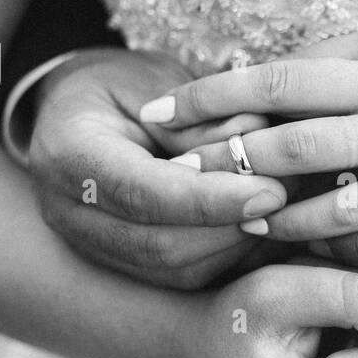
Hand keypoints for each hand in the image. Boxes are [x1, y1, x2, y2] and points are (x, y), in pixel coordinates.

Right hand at [27, 49, 288, 288]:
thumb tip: (253, 157)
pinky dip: (231, 258)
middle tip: (290, 203)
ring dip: (238, 246)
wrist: (78, 112)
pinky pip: (182, 278)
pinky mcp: (119, 264)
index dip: (210, 200)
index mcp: (67, 153)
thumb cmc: (123, 84)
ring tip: (286, 214)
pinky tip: (267, 232)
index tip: (270, 192)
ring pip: (174, 270)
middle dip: (232, 228)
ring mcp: (89, 246)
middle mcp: (68, 211)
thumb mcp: (157, 79)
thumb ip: (198, 119)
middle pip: (159, 244)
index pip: (143, 192)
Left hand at [138, 26, 357, 239]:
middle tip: (172, 179)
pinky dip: (337, 254)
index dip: (210, 96)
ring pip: (331, 205)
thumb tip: (292, 62)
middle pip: (291, 140)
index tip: (160, 114)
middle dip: (223, 163)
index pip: (279, 75)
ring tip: (237, 224)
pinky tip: (310, 258)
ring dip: (275, 220)